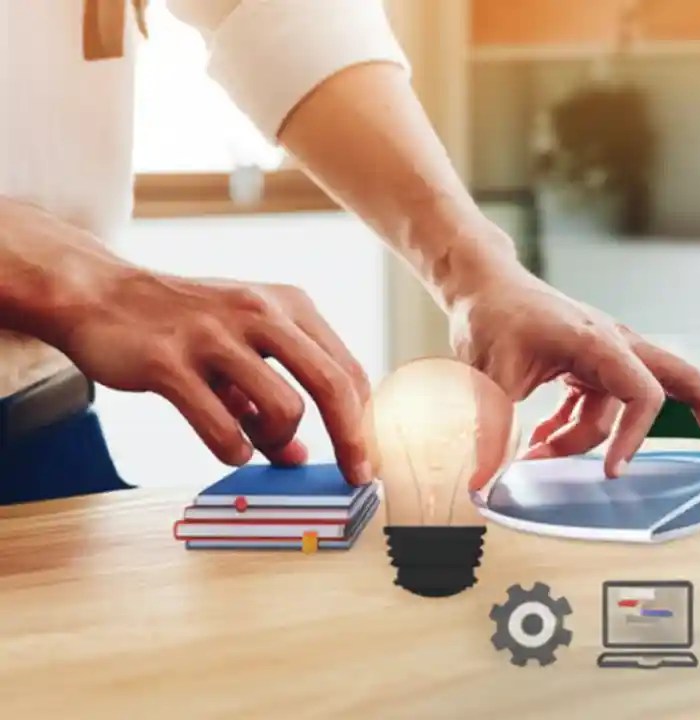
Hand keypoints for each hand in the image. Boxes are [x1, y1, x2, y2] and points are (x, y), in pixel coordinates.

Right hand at [54, 268, 372, 483]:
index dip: (363, 420)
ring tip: (256, 438)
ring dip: (277, 439)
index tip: (366, 459)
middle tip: (353, 476)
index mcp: (288, 304)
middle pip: (331, 384)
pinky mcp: (169, 362)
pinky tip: (228, 444)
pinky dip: (234, 449)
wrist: (99, 294)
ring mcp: (214, 336)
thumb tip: (300, 455)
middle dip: (350, 439)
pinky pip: (223, 427)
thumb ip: (276, 393)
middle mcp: (259, 313)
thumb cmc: (183, 324)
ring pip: (284, 407)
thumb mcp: (242, 344)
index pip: (347, 368)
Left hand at [449, 263, 699, 478]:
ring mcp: (611, 359)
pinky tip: (542, 440)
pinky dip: (576, 432)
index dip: (635, 436)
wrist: (485, 285)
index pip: (643, 393)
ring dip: (588, 441)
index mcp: (601, 343)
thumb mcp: (488, 373)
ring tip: (539, 454)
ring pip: (626, 412)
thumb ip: (493, 426)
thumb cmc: (493, 314)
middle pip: (690, 383)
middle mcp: (618, 348)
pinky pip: (603, 410)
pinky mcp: (595, 369)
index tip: (614, 471)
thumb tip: (485, 477)